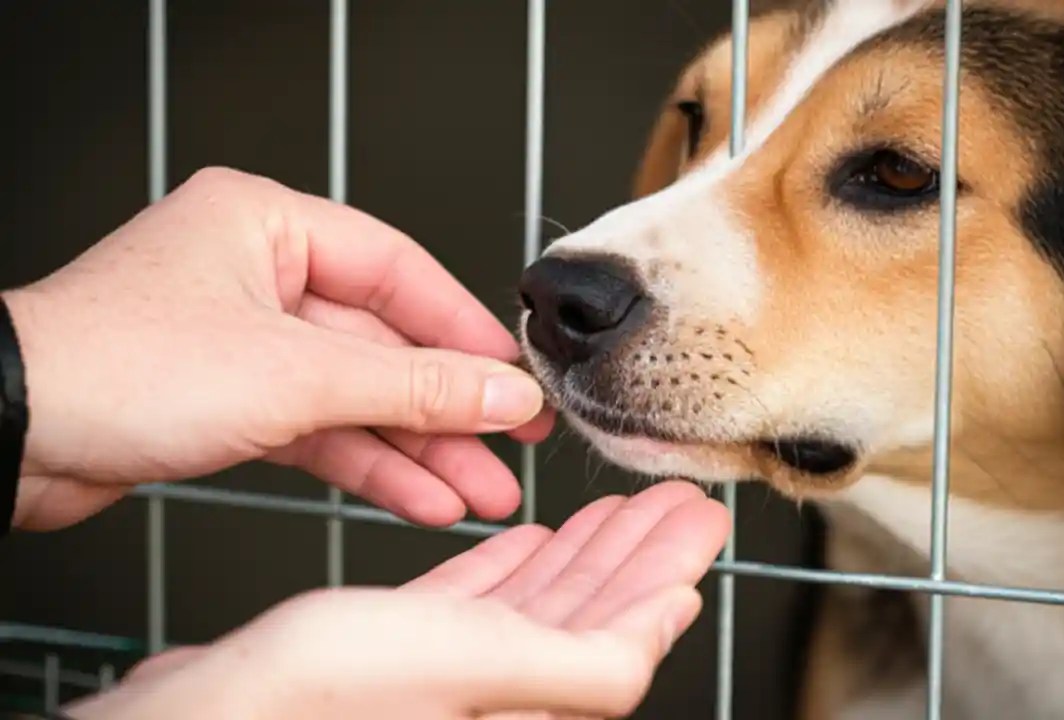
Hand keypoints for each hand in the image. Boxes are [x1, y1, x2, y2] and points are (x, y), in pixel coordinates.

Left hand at [3, 167, 553, 530]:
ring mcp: (241, 340)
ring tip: (477, 489)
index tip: (513, 378)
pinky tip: (418, 497)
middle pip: (381, 343)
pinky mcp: (225, 400)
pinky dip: (366, 464)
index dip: (465, 331)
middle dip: (445, 407)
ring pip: (354, 394)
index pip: (398, 272)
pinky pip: (317, 428)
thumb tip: (497, 390)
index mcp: (267, 225)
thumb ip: (411, 384)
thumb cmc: (114, 368)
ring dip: (416, 447)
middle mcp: (256, 274)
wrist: (7, 438)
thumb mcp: (295, 374)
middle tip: (510, 442)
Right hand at [62, 481, 729, 719]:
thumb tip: (665, 633)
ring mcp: (443, 675)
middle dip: (631, 551)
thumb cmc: (319, 700)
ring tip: (607, 508)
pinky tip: (526, 537)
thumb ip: (583, 667)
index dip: (666, 573)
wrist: (200, 718)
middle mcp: (495, 695)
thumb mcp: (476, 668)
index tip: (696, 516)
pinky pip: (472, 605)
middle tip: (667, 498)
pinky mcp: (390, 654)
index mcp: (530, 703)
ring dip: (577, 551)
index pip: (626, 634)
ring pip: (536, 604)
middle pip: (590, 612)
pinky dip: (505, 568)